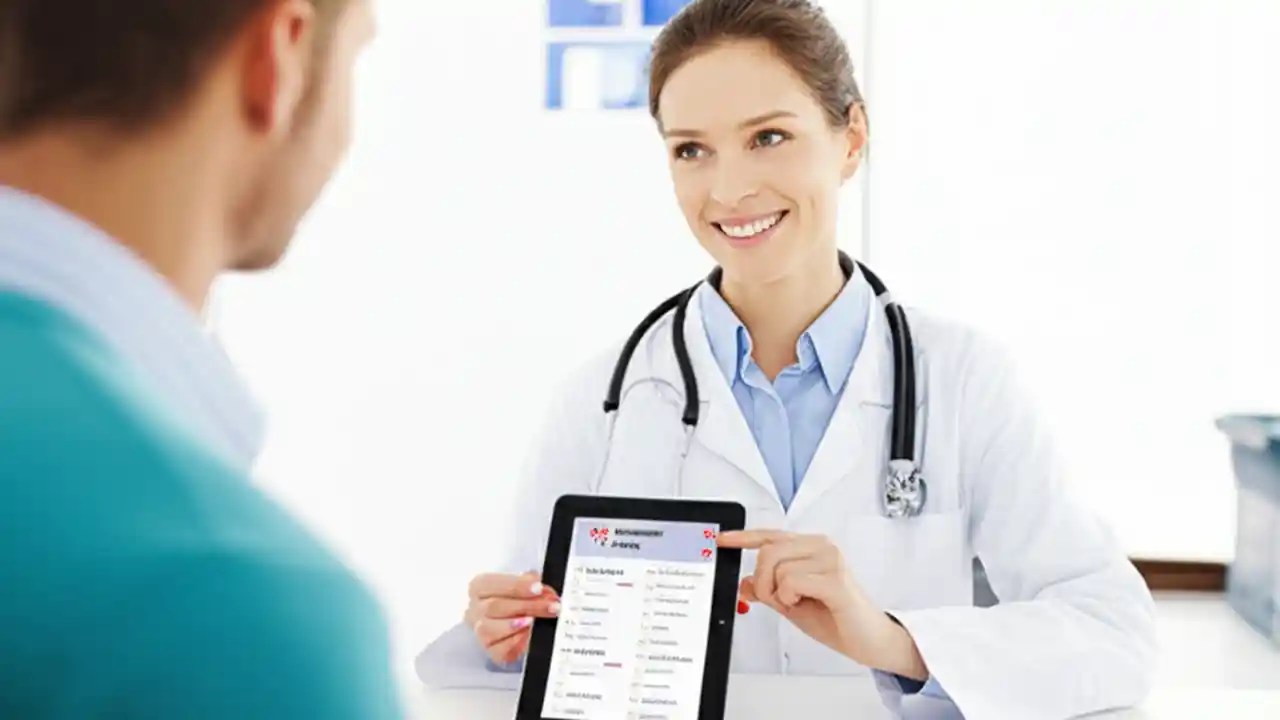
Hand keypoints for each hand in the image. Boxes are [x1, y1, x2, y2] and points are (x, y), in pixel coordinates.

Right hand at [464, 571, 560, 664]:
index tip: (538, 587)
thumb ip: (532, 585)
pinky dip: (515, 643)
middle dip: (527, 606)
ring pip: (489, 629)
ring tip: (534, 621)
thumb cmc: (518, 598)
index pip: (494, 583)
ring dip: (514, 625)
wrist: (516, 620)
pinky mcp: (491, 650)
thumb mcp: (525, 585)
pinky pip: (499, 650)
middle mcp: (475, 608)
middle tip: (552, 606)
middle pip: (495, 606)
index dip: (517, 585)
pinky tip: (529, 636)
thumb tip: (544, 591)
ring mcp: (480, 631)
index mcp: (480, 586)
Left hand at [718, 530, 927, 680]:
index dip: (742, 537)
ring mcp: (830, 559)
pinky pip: (791, 582)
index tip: (720, 539)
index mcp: (811, 547)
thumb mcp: (792, 603)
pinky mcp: (835, 578)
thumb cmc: (837, 618)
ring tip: (797, 603)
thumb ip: (769, 590)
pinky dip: (789, 598)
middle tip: (778, 600)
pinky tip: (805, 604)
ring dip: (777, 593)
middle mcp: (821, 546)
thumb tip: (744, 583)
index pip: (771, 535)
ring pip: (777, 567)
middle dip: (762, 581)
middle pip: (768, 551)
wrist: (870, 640)